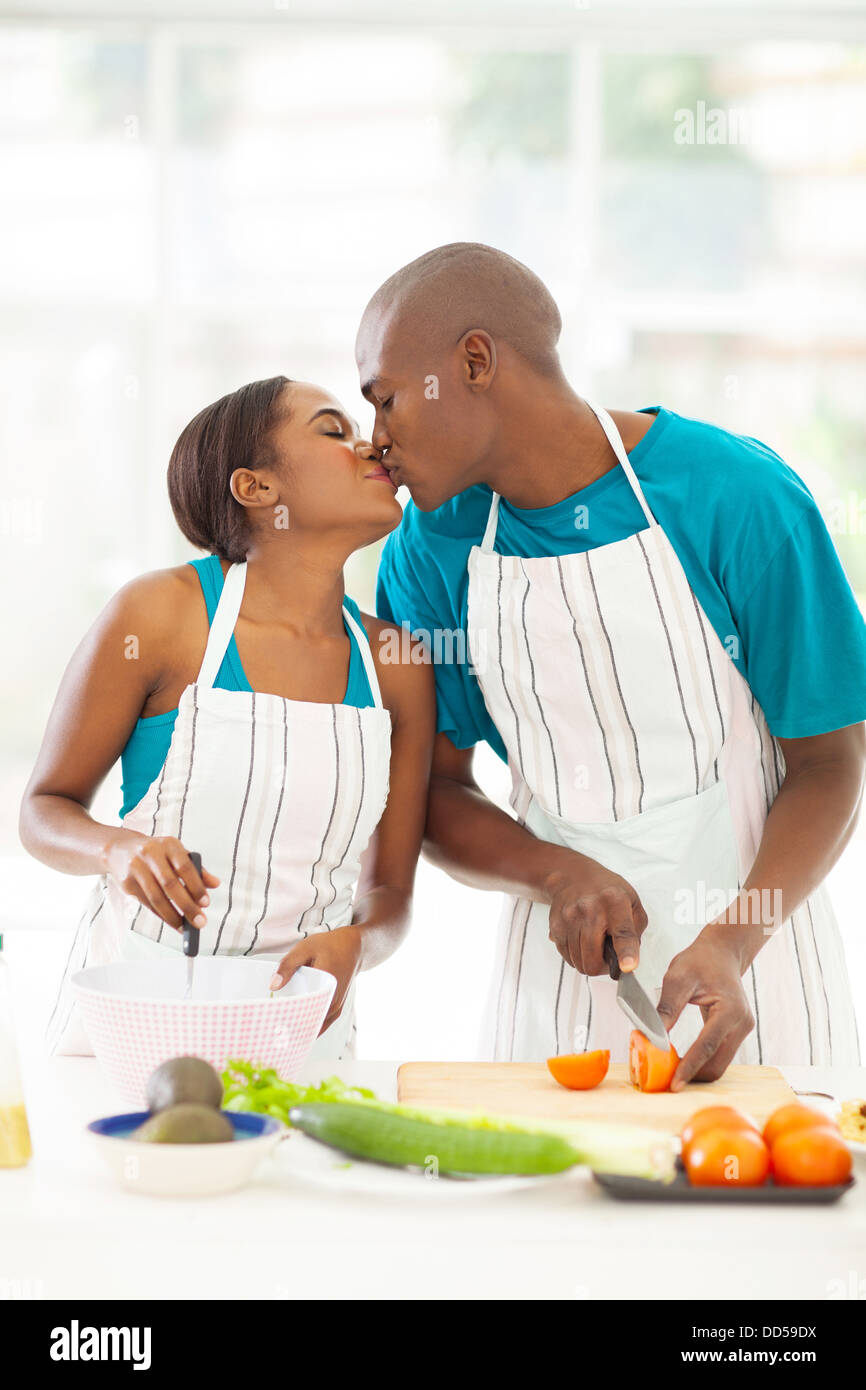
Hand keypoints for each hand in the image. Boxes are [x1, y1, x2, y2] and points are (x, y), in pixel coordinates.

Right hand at [104, 831, 219, 931]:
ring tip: (186, 927)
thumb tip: (216, 884)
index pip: (185, 867)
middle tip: (200, 922)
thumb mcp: (177, 854)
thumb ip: (197, 869)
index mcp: (169, 844)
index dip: (196, 886)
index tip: (206, 903)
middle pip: (170, 884)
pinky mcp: (127, 883)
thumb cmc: (157, 853)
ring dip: (173, 916)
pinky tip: (173, 922)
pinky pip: (147, 903)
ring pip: (156, 897)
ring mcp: (136, 868)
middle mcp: (151, 854)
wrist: (121, 849)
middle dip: (187, 906)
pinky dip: (161, 915)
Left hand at [269, 925, 362, 1033]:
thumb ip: (288, 966)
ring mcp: (336, 1007)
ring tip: (278, 1029)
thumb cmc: (329, 946)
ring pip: (315, 1026)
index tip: (270, 1025)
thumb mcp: (305, 948)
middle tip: (270, 1029)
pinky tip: (294, 1025)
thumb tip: (273, 986)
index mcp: (325, 986)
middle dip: (289, 1028)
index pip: (303, 1011)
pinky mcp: (336, 1008)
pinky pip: (321, 1023)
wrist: (353, 947)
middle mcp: (333, 1001)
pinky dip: (308, 1025)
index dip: (286, 1021)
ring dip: (299, 1028)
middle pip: (308, 1023)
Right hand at [543, 852, 647, 975]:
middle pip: (593, 959)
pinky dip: (575, 956)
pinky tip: (581, 941)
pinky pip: (566, 956)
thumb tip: (628, 960)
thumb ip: (636, 931)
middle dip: (602, 966)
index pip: (623, 933)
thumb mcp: (632, 902)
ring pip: (578, 962)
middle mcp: (590, 910)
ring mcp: (570, 918)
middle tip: (607, 954)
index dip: (627, 953)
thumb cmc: (607, 891)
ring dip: (588, 961)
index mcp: (616, 903)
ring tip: (594, 944)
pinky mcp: (555, 925)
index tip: (628, 967)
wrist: (573, 876)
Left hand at [657, 927, 754, 1090]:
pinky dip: (702, 1062)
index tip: (673, 1084)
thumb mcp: (678, 978)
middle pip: (717, 1063)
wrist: (722, 952)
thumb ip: (667, 1008)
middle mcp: (742, 1023)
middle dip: (692, 1075)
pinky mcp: (737, 1032)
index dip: (689, 1067)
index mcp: (730, 1010)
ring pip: (720, 1063)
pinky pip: (720, 1055)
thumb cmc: (700, 960)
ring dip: (697, 1071)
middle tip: (665, 1082)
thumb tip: (653, 1037)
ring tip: (670, 1073)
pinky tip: (682, 1061)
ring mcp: (742, 1029)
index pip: (707, 1047)